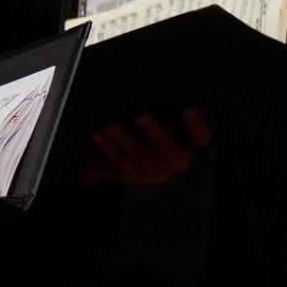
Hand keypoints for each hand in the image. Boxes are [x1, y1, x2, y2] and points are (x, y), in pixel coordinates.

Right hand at [80, 106, 212, 186]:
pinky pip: (201, 137)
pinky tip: (187, 108)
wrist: (201, 170)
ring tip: (140, 116)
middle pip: (144, 158)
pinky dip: (195, 124)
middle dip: (125, 141)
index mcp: (147, 174)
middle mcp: (166, 170)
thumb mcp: (132, 169)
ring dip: (154, 133)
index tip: (95, 133)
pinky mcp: (204, 145)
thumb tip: (81, 177)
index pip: (124, 166)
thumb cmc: (157, 162)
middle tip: (109, 123)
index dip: (110, 151)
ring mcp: (186, 159)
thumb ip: (108, 170)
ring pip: (169, 150)